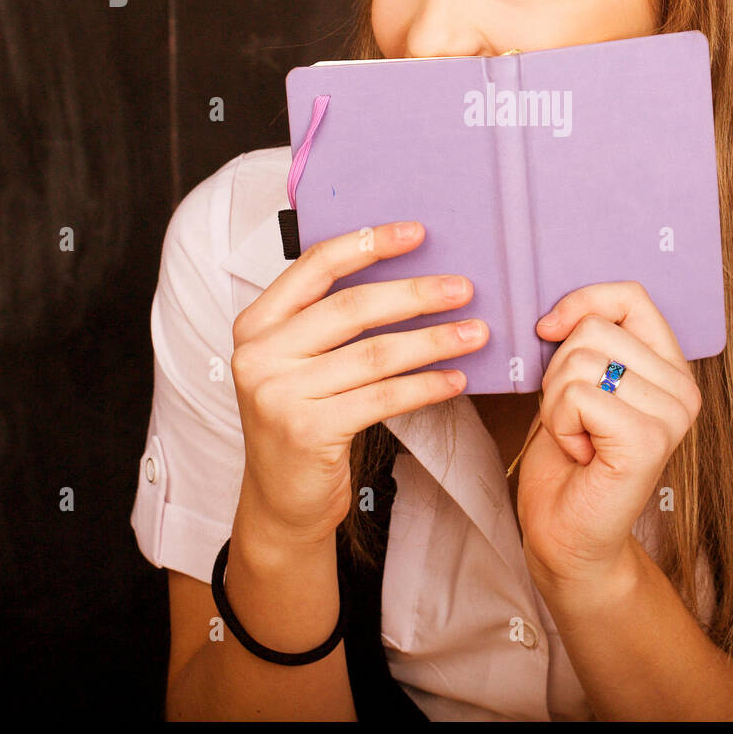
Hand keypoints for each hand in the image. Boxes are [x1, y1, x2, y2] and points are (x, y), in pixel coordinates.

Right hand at [229, 220, 486, 551]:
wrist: (282, 500)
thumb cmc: (304, 419)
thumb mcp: (301, 362)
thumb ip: (332, 322)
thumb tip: (412, 276)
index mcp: (257, 323)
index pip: (315, 266)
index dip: (368, 244)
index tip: (417, 233)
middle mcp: (259, 354)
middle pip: (352, 307)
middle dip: (415, 294)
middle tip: (463, 288)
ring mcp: (278, 394)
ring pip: (375, 354)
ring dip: (433, 341)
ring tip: (475, 334)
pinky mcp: (307, 431)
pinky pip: (383, 398)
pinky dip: (425, 386)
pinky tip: (455, 380)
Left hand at [515, 281, 701, 590]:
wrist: (567, 535)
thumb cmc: (569, 460)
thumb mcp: (575, 383)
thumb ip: (585, 342)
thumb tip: (558, 314)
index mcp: (670, 367)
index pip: (631, 297)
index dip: (581, 302)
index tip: (550, 330)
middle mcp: (682, 389)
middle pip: (594, 329)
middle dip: (558, 371)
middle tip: (574, 418)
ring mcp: (671, 415)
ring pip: (580, 361)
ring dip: (556, 403)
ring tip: (578, 438)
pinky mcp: (649, 440)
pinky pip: (578, 395)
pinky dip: (560, 424)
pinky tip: (581, 455)